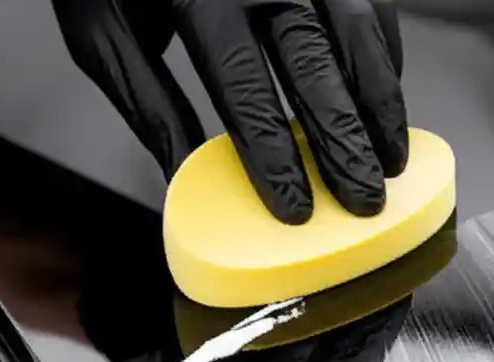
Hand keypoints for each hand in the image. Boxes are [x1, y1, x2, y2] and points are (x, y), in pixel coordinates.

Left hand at [53, 0, 407, 223]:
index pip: (245, 88)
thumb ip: (146, 100)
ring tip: (393, 160)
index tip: (295, 209)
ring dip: (382, 102)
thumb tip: (182, 177)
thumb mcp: (100, 27)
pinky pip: (371, 6)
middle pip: (315, 65)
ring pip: (359, 33)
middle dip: (344, 141)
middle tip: (364, 200)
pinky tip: (385, 98)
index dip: (274, 154)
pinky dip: (385, 55)